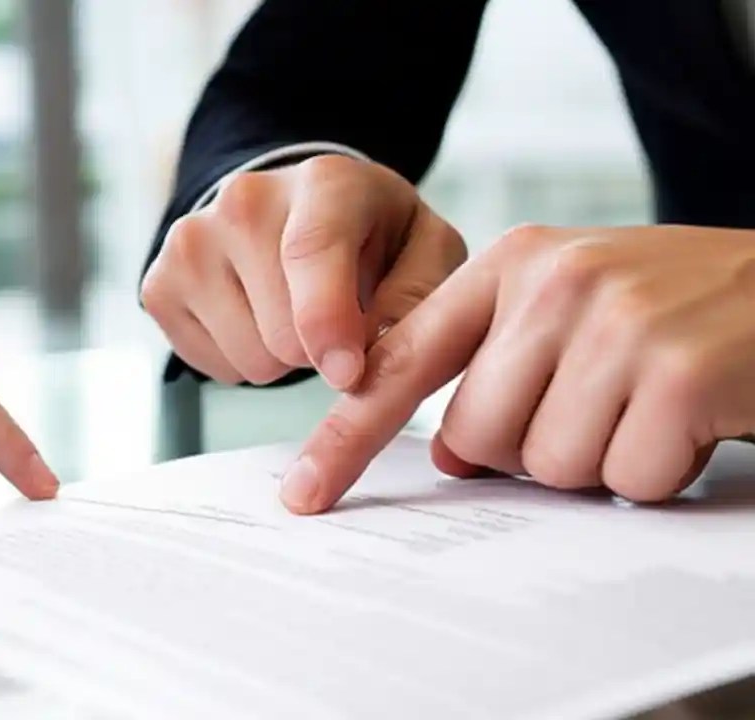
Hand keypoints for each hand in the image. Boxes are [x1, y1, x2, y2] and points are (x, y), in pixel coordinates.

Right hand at [141, 154, 465, 387]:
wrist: (292, 209)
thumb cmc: (371, 235)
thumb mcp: (426, 248)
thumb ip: (420, 295)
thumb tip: (376, 351)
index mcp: (324, 182)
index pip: (311, 252)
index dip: (328, 323)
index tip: (346, 374)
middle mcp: (244, 200)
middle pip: (283, 334)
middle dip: (320, 351)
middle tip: (335, 318)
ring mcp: (190, 240)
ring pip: (248, 361)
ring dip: (282, 359)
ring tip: (292, 313)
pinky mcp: (159, 284)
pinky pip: (211, 368)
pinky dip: (240, 361)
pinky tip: (255, 318)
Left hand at [280, 224, 754, 513]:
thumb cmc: (675, 305)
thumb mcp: (573, 307)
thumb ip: (498, 364)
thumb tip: (450, 454)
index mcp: (513, 263)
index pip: (402, 361)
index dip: (349, 435)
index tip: (306, 493)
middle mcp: (555, 282)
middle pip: (475, 436)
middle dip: (530, 448)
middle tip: (596, 406)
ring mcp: (618, 323)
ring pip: (546, 465)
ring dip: (598, 458)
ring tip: (646, 405)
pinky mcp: (680, 372)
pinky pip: (624, 477)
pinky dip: (657, 471)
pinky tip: (686, 420)